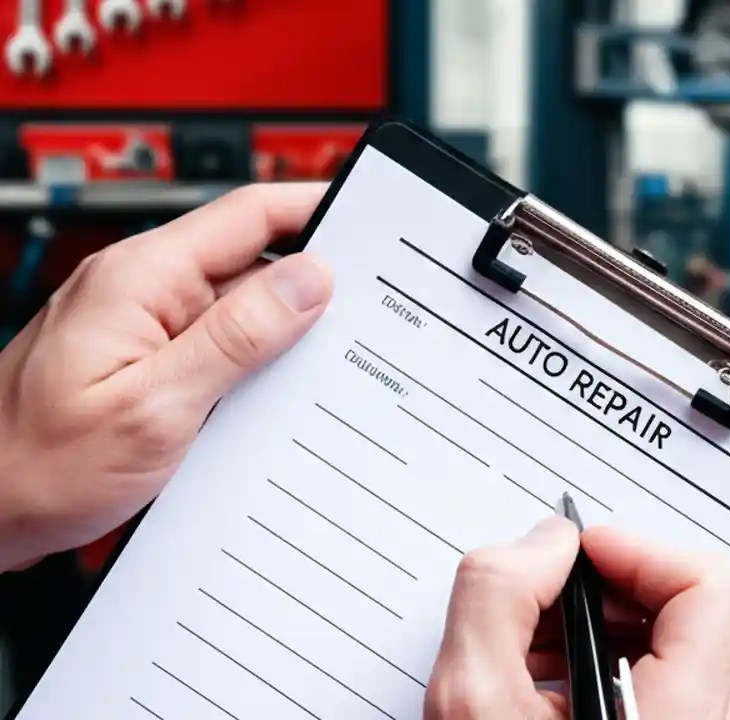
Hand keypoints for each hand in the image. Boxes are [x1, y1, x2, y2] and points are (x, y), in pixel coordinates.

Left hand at [0, 184, 333, 570]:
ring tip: (308, 375)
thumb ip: (238, 338)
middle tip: (358, 324)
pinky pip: (214, 342)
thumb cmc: (37, 466)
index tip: (371, 226)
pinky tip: (263, 395)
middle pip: (251, 261)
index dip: (317, 211)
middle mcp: (140, 287)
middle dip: (310, 288)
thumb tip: (309, 281)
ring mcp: (140, 320)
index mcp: (140, 277)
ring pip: (238, 307)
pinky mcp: (143, 355)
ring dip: (279, 334)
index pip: (250, 214)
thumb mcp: (155, 406)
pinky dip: (249, 362)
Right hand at [425, 518, 729, 719]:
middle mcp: (708, 719)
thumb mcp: (471, 704)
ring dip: (600, 620)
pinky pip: (663, 670)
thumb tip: (544, 542)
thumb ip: (500, 598)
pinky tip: (546, 678)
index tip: (580, 552)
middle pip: (693, 600)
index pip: (717, 583)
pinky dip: (604, 656)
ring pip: (676, 635)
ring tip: (532, 645)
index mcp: (678, 713)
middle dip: (606, 583)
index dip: (642, 547)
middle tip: (540, 599)